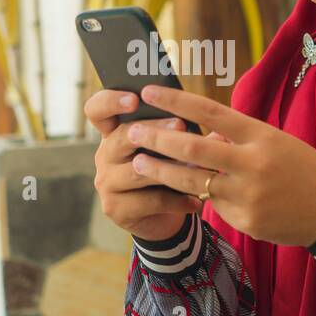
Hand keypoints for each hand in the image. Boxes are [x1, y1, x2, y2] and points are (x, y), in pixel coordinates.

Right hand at [85, 88, 205, 241]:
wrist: (161, 217)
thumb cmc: (167, 171)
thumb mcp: (173, 149)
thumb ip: (186, 135)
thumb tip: (219, 126)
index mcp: (113, 133)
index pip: (97, 110)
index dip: (110, 101)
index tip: (134, 99)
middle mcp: (105, 155)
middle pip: (123, 136)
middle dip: (155, 129)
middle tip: (180, 125)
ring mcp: (107, 183)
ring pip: (138, 170)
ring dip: (170, 167)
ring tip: (197, 164)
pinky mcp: (116, 209)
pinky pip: (149, 201)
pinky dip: (177, 200)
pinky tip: (197, 200)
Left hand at [124, 84, 315, 247]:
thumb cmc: (301, 168)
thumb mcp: (274, 142)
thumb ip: (237, 138)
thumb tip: (203, 135)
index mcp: (260, 136)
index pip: (210, 111)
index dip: (175, 101)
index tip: (148, 92)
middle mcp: (251, 164)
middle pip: (192, 148)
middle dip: (157, 139)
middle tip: (132, 132)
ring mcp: (246, 194)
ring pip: (192, 182)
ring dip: (161, 171)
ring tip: (139, 163)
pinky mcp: (244, 220)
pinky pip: (213, 205)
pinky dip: (203, 197)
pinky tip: (197, 194)